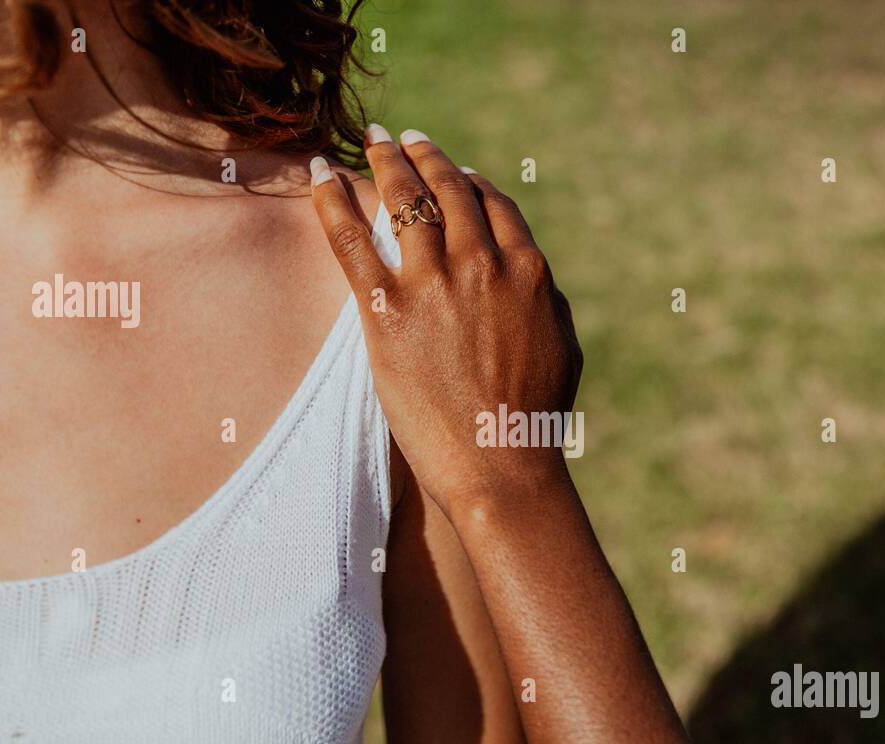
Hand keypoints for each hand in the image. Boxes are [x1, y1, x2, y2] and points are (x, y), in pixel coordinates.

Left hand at [309, 127, 581, 520]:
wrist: (501, 464)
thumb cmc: (534, 418)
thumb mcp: (564, 349)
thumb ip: (549, 303)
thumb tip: (537, 280)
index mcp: (528, 270)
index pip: (494, 206)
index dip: (471, 182)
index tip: (456, 171)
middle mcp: (482, 263)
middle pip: (448, 190)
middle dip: (425, 156)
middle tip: (404, 139)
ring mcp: (433, 283)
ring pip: (403, 201)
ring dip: (384, 163)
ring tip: (372, 142)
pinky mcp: (387, 310)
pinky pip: (351, 240)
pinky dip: (332, 201)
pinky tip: (320, 174)